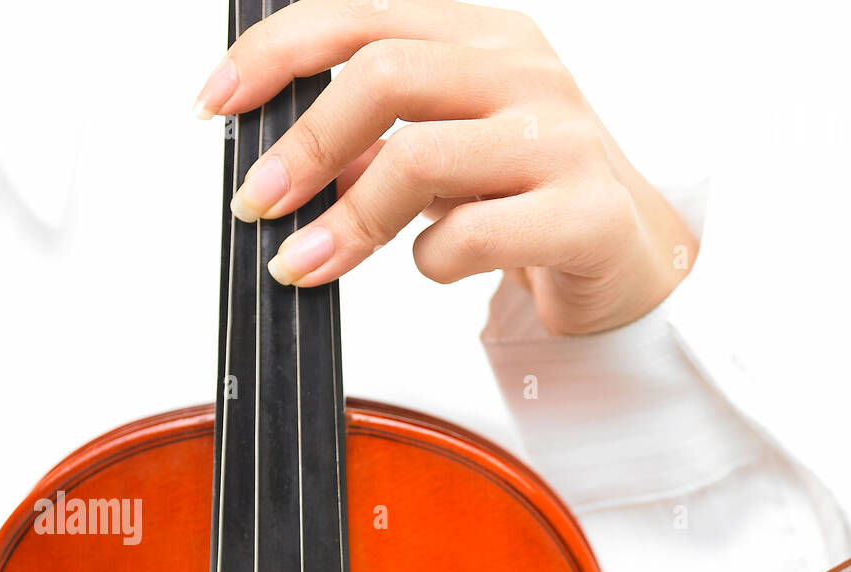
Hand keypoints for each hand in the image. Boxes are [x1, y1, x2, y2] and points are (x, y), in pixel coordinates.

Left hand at [193, 0, 695, 335]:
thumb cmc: (535, 201)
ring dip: (347, 221)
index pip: (359, 18)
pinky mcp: (584, 215)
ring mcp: (562, 140)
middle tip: (258, 204)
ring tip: (310, 264)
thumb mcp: (452, 153)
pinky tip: (435, 267)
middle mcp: (526, 73)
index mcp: (487, 37)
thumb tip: (284, 159)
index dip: (274, 55)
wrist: (635, 262)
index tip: (215, 106)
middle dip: (302, 144)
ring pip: (419, 159)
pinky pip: (470, 236)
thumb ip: (380, 140)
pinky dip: (429, 262)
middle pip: (383, 76)